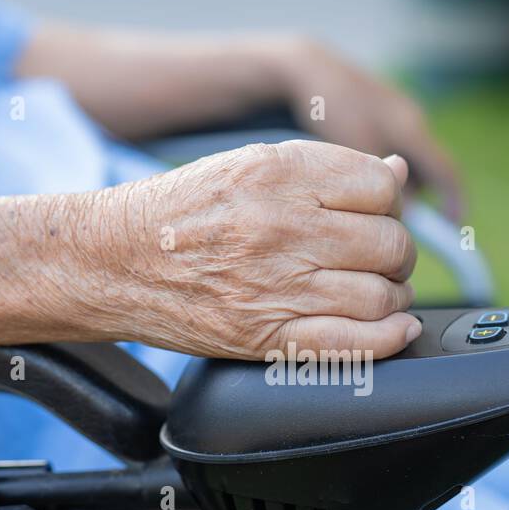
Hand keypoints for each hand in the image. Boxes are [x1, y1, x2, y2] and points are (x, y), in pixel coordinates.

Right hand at [74, 140, 421, 360]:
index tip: (378, 217)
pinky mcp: (266, 336)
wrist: (112, 262)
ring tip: (379, 294)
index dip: (391, 204)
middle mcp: (282, 226)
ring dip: (393, 298)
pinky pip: (356, 343)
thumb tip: (397, 173)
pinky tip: (396, 328)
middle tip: (381, 261)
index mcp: (279, 173)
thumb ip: (326, 171)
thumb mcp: (249, 166)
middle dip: (396, 255)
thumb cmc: (180, 213)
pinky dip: (389, 338)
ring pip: (381, 295)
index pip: (381, 187)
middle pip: (390, 244)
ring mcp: (276, 284)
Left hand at [276, 38, 462, 220]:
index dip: (454, 200)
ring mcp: (397, 111)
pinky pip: (393, 144)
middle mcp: (412, 118)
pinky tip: (357, 164)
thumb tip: (406, 209)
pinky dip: (384, 162)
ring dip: (398, 178)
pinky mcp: (381, 108)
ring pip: (408, 157)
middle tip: (397, 215)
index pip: (447, 172)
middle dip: (419, 193)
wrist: (310, 67)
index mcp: (412, 129)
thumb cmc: (333, 111)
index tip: (456, 225)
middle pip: (428, 167)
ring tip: (368, 187)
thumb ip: (384, 181)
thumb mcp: (360, 150)